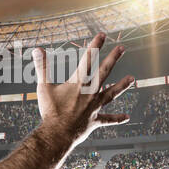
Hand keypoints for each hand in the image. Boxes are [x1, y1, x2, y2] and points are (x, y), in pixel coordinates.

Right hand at [33, 32, 134, 146]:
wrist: (57, 134)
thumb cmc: (50, 111)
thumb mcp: (43, 87)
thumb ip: (42, 67)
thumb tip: (37, 50)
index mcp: (79, 83)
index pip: (88, 59)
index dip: (95, 46)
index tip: (102, 35)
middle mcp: (90, 92)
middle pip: (104, 72)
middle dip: (113, 59)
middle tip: (122, 48)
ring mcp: (94, 107)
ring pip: (111, 94)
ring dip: (122, 86)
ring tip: (132, 79)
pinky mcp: (94, 120)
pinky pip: (107, 119)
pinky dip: (117, 118)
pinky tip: (126, 117)